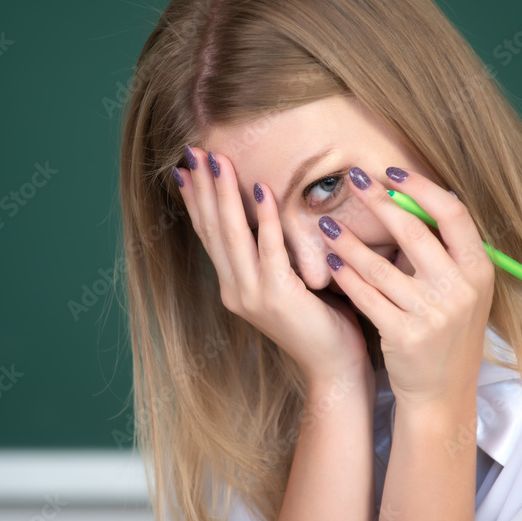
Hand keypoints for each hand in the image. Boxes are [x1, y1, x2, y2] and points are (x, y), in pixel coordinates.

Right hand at [174, 147, 371, 391]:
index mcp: (234, 286)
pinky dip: (264, 217)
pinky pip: (268, 249)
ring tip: (219, 160)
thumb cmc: (321, 324)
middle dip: (205, 187)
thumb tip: (272, 214)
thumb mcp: (289, 283)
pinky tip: (262, 188)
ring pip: (232, 234)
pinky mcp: (276, 297)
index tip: (187, 167)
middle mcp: (235, 290)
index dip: (197, 199)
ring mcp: (252, 295)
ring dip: (225, 194)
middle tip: (196, 150)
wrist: (334, 369)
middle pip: (213, 229)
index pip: (209, 234)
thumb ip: (275, 255)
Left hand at [318, 167, 494, 407]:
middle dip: (378, 201)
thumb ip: (441, 252)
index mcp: (479, 270)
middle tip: (353, 179)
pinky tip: (329, 260)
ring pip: (380, 265)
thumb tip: (407, 200)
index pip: (453, 214)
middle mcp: (460, 290)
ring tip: (326, 222)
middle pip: (413, 232)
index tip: (392, 172)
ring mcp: (432, 314)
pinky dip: (345, 276)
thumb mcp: (462, 291)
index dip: (421, 188)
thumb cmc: (447, 332)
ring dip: (349, 240)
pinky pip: (366, 296)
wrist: (442, 392)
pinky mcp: (403, 335)